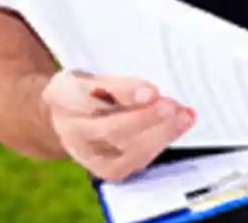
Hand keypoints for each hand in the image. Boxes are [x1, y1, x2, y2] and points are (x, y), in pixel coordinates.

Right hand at [40, 70, 195, 181]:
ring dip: (161, 133)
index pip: (91, 97)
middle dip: (147, 118)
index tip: (152, 92)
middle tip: (173, 106)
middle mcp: (72, 131)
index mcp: (63, 97)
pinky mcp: (107, 171)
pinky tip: (178, 128)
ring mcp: (89, 156)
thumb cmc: (86, 93)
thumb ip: (118, 86)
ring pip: (128, 150)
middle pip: (112, 130)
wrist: (67, 122)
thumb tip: (151, 95)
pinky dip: (161, 144)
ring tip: (184, 116)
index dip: (124, 94)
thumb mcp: (92, 77)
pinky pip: (136, 161)